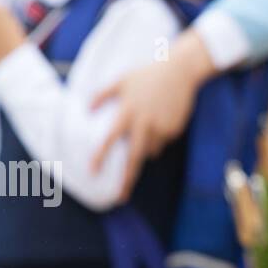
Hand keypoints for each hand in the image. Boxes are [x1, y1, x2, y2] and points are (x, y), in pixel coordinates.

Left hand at [90, 30, 215, 201]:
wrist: (180, 71)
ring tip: (147, 126)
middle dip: (127, 179)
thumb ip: (103, 95)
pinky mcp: (175, 130)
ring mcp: (161, 128)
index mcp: (127, 112)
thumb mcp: (121, 81)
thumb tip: (87, 109)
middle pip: (133, 157)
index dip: (100, 155)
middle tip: (120, 196)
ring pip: (149, 150)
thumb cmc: (147, 75)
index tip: (92, 170)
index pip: (110, 138)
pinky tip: (160, 119)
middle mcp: (143, 123)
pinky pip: (162, 142)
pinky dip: (158, 138)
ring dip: (144, 149)